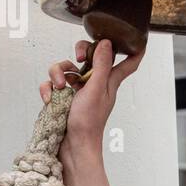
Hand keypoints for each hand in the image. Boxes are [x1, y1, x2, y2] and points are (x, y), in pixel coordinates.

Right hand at [41, 37, 146, 172]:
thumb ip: (101, 65)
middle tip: (78, 59)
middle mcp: (94, 83)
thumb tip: (107, 43)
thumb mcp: (97, 89)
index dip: (134, 50)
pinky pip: (52, 83)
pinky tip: (49, 99)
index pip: (128, 63)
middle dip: (80, 51)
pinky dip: (48, 88)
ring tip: (60, 87)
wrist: (72, 146)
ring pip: (66, 67)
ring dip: (58, 73)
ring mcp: (77, 90)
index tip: (137, 39)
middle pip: (90, 55)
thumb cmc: (88, 122)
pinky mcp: (61, 97)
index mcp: (109, 81)